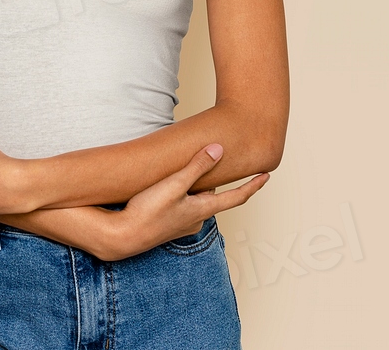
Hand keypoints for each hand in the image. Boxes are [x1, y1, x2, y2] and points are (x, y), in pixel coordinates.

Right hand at [97, 143, 268, 260]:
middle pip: (213, 195)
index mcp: (203, 210)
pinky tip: (168, 187)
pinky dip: (182, 194)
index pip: (237, 197)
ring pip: (196, 200)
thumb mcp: (174, 184)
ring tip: (187, 170)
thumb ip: (197, 166)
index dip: (253, 186)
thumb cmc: (147, 213)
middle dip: (214, 179)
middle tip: (213, 160)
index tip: (266, 176)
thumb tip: (219, 150)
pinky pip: (182, 205)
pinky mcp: (167, 225)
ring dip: (195, 187)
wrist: (122, 237)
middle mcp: (196, 219)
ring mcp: (181, 224)